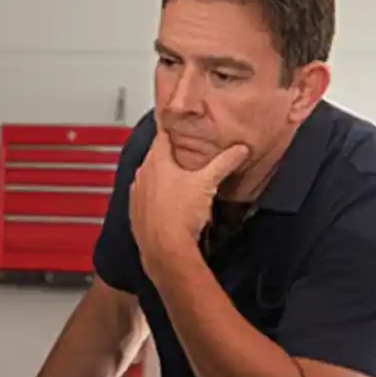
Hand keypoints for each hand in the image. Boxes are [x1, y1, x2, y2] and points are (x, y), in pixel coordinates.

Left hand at [130, 130, 249, 270]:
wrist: (164, 249)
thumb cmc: (181, 213)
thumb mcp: (208, 183)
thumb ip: (224, 163)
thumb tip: (240, 149)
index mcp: (156, 161)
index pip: (163, 135)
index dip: (174, 129)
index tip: (182, 127)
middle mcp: (142, 175)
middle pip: (157, 157)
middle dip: (171, 155)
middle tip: (188, 154)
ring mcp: (136, 195)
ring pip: (150, 178)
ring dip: (163, 177)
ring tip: (181, 181)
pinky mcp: (136, 213)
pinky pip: (146, 198)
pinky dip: (156, 197)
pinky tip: (170, 204)